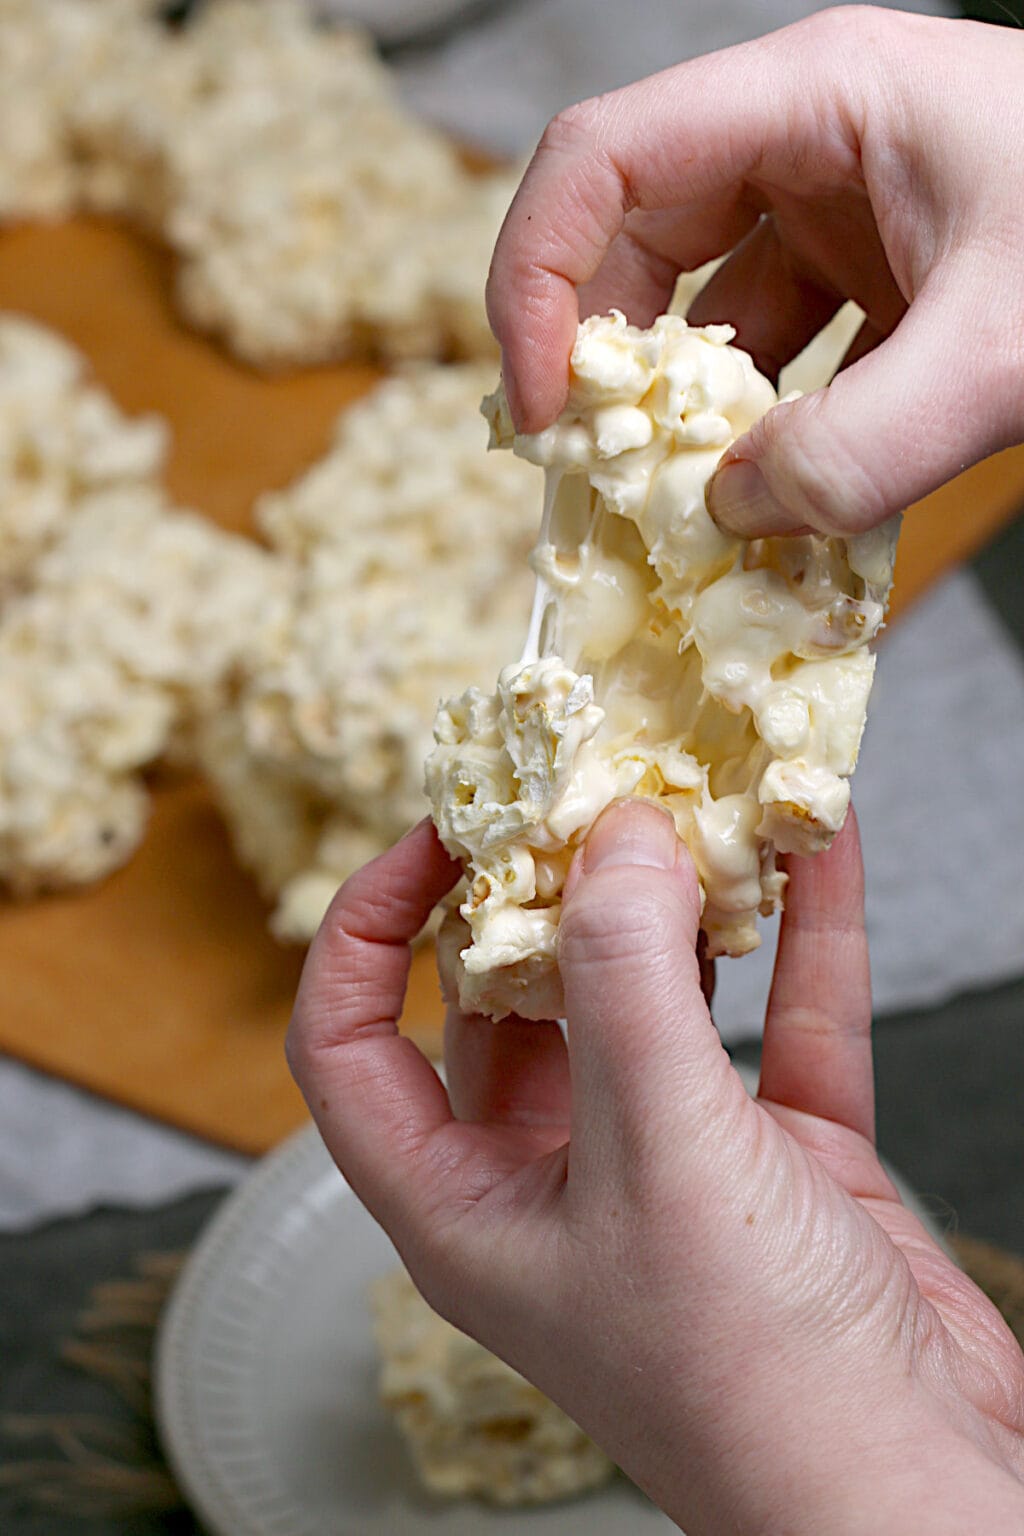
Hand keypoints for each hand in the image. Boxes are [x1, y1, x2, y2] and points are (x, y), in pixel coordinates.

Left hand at [288, 802, 1023, 1533]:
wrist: (915, 1494)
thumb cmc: (753, 1381)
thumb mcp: (660, 1155)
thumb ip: (626, 982)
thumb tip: (610, 835)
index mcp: (463, 1204)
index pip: (351, 1044)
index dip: (367, 929)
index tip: (432, 832)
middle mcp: (554, 1175)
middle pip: (513, 998)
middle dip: (546, 889)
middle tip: (583, 788)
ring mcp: (671, 1161)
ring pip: (653, 997)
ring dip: (680, 901)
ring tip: (694, 797)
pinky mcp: (779, 1156)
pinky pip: (779, 1019)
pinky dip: (796, 937)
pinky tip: (814, 850)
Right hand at [486, 7, 1023, 539]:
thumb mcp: (1002, 350)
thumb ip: (859, 447)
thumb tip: (728, 520)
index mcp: (814, 96)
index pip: (602, 160)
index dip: (536, 279)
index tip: (542, 409)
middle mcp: (805, 138)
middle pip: (630, 236)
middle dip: (597, 359)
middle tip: (588, 479)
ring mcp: (837, 204)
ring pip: (697, 304)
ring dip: (676, 410)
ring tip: (670, 505)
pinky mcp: (869, 269)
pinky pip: (771, 350)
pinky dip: (755, 428)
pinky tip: (763, 496)